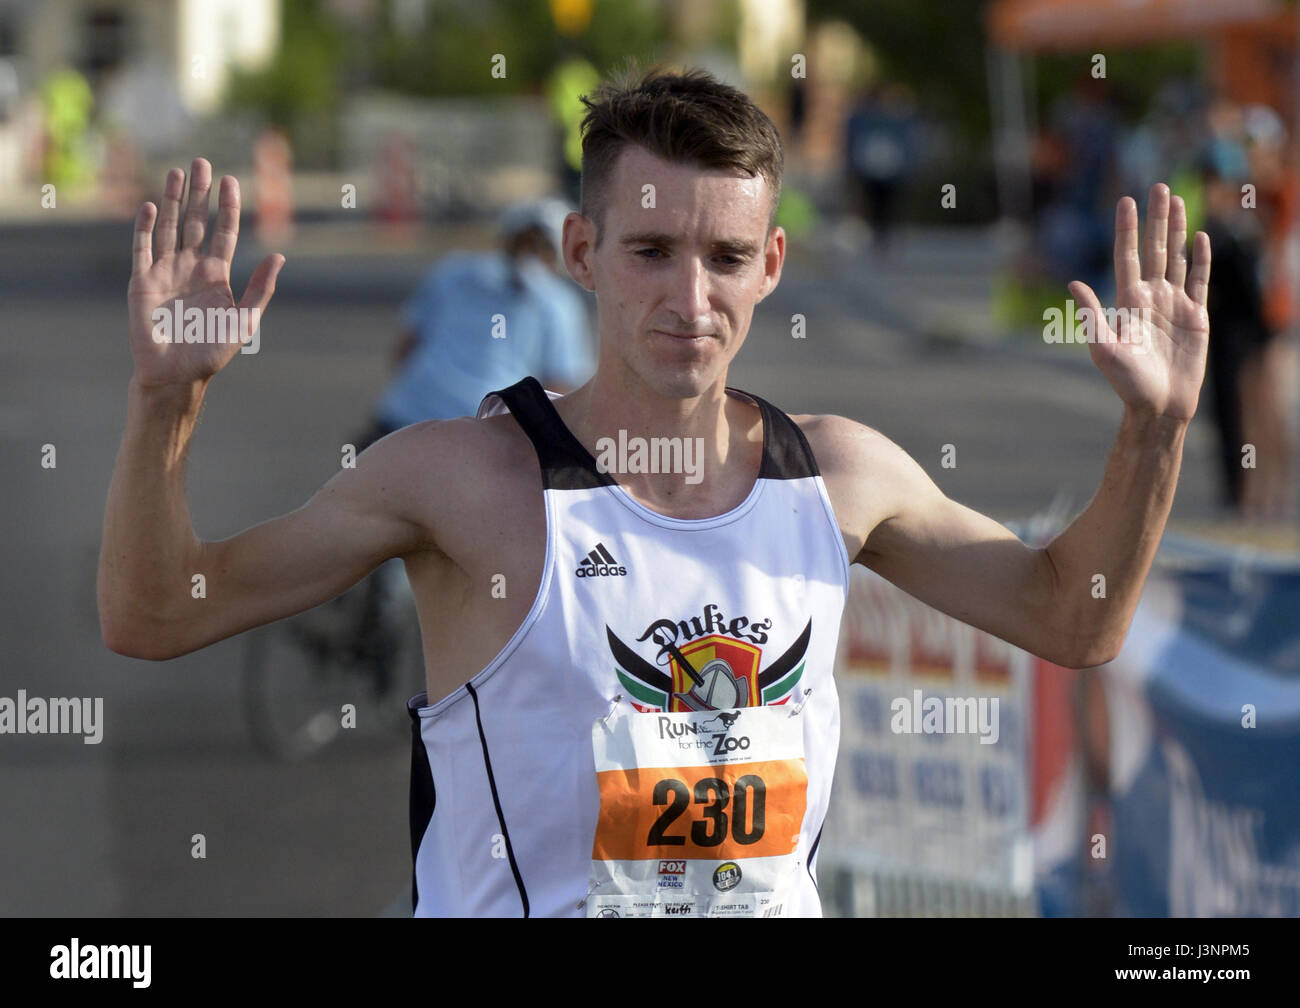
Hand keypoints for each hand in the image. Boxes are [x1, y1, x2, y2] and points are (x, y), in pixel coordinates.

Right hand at [127, 157, 284, 388]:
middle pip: (196, 222)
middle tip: (202, 162)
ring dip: (174, 200)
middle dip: (200, 193)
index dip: (227, 207)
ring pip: (170, 228)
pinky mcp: (142, 282)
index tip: (232, 180)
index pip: (224, 232)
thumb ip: (261, 289)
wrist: (177, 374)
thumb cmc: (212, 352)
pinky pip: (143, 249)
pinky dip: (146, 228)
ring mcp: (165, 272)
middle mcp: (191, 268)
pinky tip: (152, 206)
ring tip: (177, 172)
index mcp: (217, 275)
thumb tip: (280, 257)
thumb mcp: (244, 321)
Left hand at [1069, 183, 1210, 422]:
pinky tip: (1201, 237)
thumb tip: (1073, 283)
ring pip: (1176, 257)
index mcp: (1128, 302)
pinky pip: (1199, 280)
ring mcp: (1174, 304)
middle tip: (1158, 187)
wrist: (1160, 405)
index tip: (1126, 201)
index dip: (1127, 229)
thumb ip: (1091, 315)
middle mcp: (1150, 297)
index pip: (1127, 256)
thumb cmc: (1128, 382)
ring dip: (1178, 229)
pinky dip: (1201, 259)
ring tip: (1178, 201)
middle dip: (1156, 219)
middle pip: (1154, 249)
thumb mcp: (1104, 348)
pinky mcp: (1196, 315)